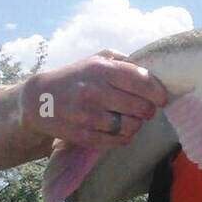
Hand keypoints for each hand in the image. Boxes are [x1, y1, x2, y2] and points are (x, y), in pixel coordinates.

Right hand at [16, 49, 168, 150]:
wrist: (39, 101)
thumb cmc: (75, 78)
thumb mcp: (95, 60)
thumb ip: (123, 61)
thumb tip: (151, 69)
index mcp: (101, 70)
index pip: (142, 81)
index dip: (158, 92)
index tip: (162, 98)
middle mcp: (95, 92)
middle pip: (141, 107)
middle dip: (149, 110)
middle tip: (145, 109)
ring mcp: (88, 116)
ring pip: (132, 126)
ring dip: (137, 124)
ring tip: (131, 119)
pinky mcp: (84, 136)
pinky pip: (119, 141)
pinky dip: (125, 137)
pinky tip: (121, 130)